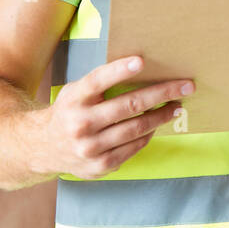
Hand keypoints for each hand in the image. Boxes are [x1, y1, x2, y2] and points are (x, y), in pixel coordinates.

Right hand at [33, 56, 190, 179]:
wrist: (41, 148)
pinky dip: (148, 134)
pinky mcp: (98, 166)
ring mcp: (89, 148)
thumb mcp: (76, 92)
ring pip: (136, 128)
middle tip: (187, 86)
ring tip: (178, 106)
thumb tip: (143, 67)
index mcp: (74, 99)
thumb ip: (101, 83)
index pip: (98, 80)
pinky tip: (157, 124)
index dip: (119, 70)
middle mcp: (80, 123)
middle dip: (163, 94)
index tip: (142, 61)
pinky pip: (133, 147)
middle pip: (129, 105)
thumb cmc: (69, 111)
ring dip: (162, 116)